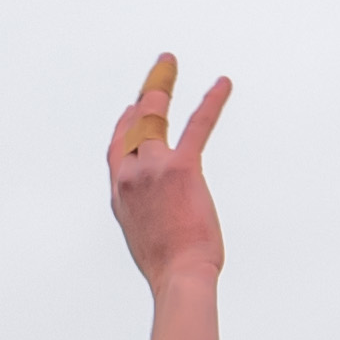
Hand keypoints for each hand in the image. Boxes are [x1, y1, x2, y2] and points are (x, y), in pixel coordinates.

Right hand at [106, 51, 231, 281]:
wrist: (179, 275)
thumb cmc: (167, 264)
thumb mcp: (142, 233)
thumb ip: (144, 210)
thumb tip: (157, 207)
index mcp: (120, 193)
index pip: (118, 148)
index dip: (124, 124)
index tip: (131, 107)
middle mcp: (130, 175)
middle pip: (133, 124)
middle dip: (142, 96)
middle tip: (154, 74)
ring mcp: (152, 169)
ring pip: (154, 116)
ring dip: (161, 85)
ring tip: (167, 64)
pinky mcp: (181, 168)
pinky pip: (197, 125)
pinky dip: (212, 101)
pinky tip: (222, 84)